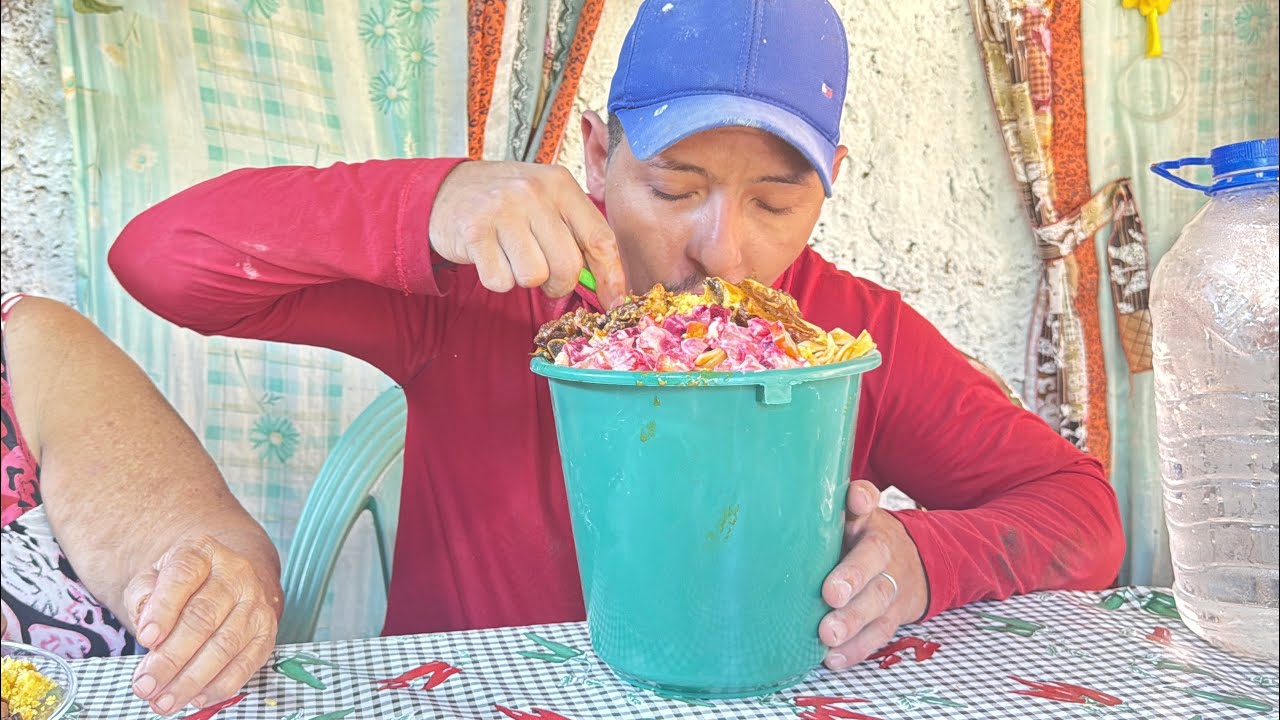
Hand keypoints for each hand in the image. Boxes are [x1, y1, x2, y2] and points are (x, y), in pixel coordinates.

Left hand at [125, 536, 278, 714]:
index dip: (164, 608)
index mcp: (203, 552)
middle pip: (203, 616)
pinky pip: (247, 662)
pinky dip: (221, 685)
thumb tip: (148, 626)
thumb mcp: (153, 580)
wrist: (221, 582)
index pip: (183, 575)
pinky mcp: (267, 631)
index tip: (145, 639)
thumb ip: (143, 597)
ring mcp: (255, 602)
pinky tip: (196, 698)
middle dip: (172, 657)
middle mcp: (236, 573)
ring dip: (192, 679)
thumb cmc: (179, 586)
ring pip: (225, 644)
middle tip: (145, 686)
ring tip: (164, 701)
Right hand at [429, 161, 626, 306]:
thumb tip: (608, 285)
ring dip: (525, 280)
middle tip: (544, 276)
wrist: (446, 190)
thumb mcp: (546, 202)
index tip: (615, 302)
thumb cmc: (507, 204)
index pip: (600, 238)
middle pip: (568, 266)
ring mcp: (502, 210)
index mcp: (560, 185)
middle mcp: (534, 193)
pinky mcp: (474, 232)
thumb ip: (576, 233)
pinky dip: (498, 280)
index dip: (611, 277)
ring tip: (513, 259)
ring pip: (534, 276)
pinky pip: (501, 281)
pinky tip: (492, 258)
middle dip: (559, 284)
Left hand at [819, 480, 927, 669]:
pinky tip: (834, 657)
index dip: (862, 499)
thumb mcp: (850, 519)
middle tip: (831, 594)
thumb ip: (825, 512)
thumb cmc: (862, 541)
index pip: (868, 503)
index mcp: (868, 521)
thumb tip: (783, 499)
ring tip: (828, 634)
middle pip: (873, 560)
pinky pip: (878, 633)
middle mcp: (884, 551)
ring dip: (853, 620)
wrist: (916, 564)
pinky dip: (857, 648)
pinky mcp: (893, 616)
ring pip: (878, 601)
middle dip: (853, 577)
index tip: (856, 500)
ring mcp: (892, 585)